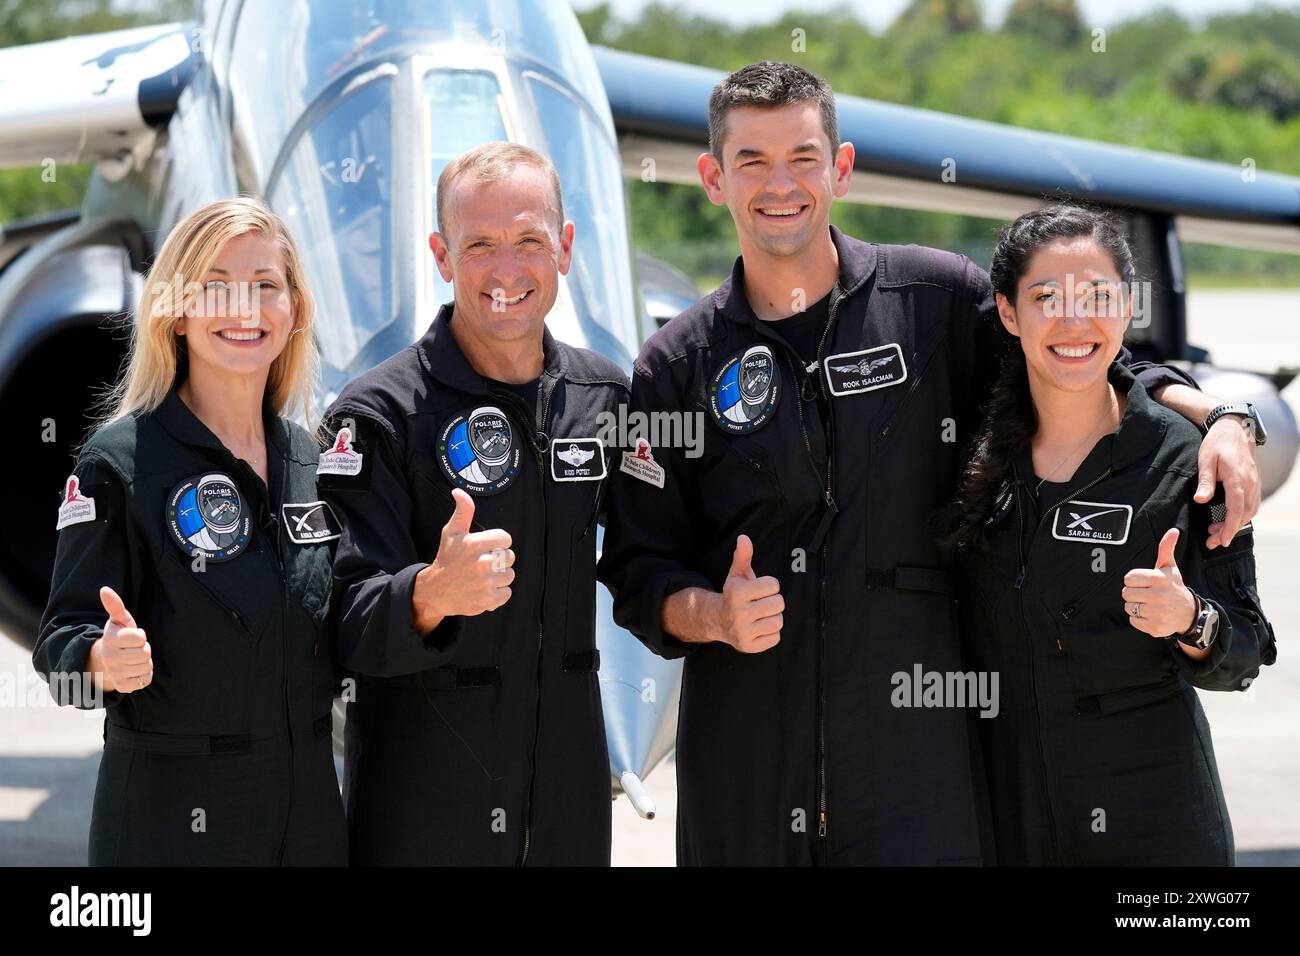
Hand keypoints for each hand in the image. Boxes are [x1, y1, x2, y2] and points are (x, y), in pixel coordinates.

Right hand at [91, 586, 151, 692]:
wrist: (106, 662)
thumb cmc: (119, 638)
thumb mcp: (119, 621)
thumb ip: (115, 606)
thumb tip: (104, 589)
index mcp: (110, 639)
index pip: (139, 637)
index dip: (139, 636)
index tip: (131, 636)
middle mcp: (110, 658)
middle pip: (145, 652)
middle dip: (143, 649)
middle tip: (133, 649)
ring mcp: (115, 673)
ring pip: (146, 666)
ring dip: (144, 662)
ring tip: (132, 659)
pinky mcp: (123, 686)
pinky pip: (145, 679)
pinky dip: (144, 675)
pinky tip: (133, 670)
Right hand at [412, 489, 513, 629]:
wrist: (435, 591)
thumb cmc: (447, 559)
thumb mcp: (452, 533)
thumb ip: (462, 511)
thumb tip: (459, 492)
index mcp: (475, 545)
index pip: (506, 538)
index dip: (498, 542)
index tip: (487, 547)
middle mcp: (482, 563)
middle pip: (510, 557)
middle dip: (499, 559)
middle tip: (483, 563)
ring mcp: (486, 583)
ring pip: (510, 575)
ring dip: (499, 576)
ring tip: (483, 576)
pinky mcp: (488, 600)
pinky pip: (507, 593)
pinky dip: (499, 593)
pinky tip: (485, 588)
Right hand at [714, 534, 782, 652]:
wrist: (717, 621)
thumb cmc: (733, 595)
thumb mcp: (736, 575)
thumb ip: (743, 556)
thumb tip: (744, 538)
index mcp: (736, 593)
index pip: (773, 585)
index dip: (769, 585)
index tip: (758, 589)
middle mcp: (738, 614)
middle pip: (778, 603)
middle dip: (772, 601)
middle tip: (760, 603)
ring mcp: (743, 632)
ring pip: (778, 621)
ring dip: (772, 617)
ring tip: (760, 615)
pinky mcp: (749, 646)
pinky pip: (775, 637)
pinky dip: (770, 632)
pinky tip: (758, 627)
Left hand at [1122, 528, 1196, 637]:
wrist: (1188, 613)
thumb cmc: (1174, 587)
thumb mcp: (1170, 567)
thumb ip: (1166, 549)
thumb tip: (1173, 531)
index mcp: (1160, 579)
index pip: (1128, 578)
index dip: (1133, 580)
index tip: (1144, 582)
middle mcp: (1160, 596)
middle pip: (1125, 593)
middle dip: (1133, 593)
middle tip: (1146, 594)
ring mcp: (1158, 613)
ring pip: (1128, 607)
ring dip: (1135, 606)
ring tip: (1148, 604)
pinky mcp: (1155, 628)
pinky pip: (1133, 621)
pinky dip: (1138, 619)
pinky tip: (1151, 615)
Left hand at [1198, 417, 1259, 548]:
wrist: (1234, 428)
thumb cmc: (1217, 443)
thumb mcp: (1206, 460)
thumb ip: (1205, 481)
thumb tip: (1201, 500)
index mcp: (1238, 479)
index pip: (1237, 510)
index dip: (1230, 528)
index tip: (1222, 541)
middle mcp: (1250, 483)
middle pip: (1244, 515)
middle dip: (1229, 531)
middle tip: (1212, 542)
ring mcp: (1254, 483)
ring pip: (1249, 511)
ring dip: (1235, 524)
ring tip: (1215, 532)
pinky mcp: (1254, 483)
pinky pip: (1252, 504)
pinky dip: (1241, 515)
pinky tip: (1228, 519)